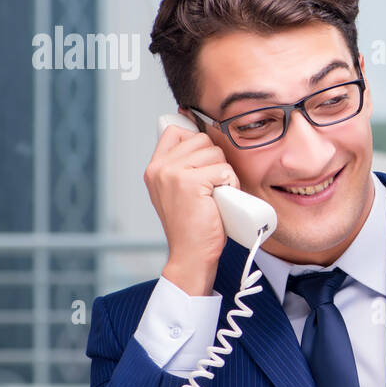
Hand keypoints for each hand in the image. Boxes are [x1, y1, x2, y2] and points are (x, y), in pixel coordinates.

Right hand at [144, 119, 240, 295]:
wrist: (191, 255)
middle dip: (216, 160)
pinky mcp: (190, 183)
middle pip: (202, 140)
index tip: (203, 163)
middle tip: (212, 185)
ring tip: (217, 194)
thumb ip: (181, 166)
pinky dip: (231, 184)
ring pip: (216, 153)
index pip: (176, 131)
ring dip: (225, 173)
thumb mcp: (176, 191)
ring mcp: (173, 174)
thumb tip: (198, 139)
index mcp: (155, 168)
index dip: (196, 141)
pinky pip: (224, 170)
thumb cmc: (192, 225)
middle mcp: (160, 168)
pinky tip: (222, 199)